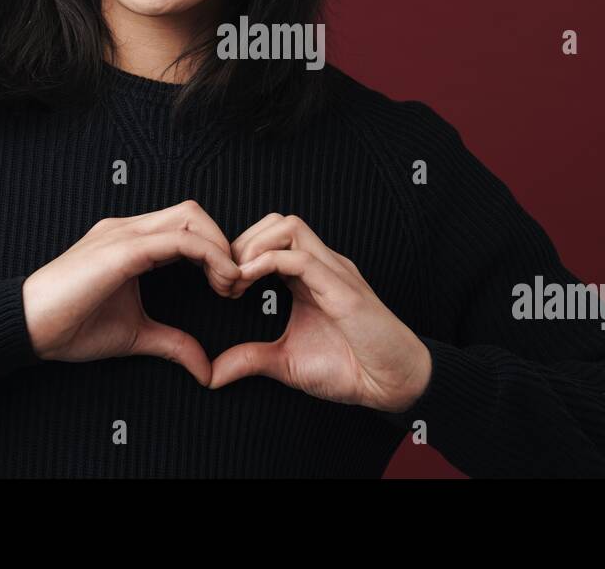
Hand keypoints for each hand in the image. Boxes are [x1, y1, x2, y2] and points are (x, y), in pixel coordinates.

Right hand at [21, 200, 240, 385]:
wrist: (26, 329)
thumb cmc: (70, 327)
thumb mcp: (135, 335)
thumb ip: (172, 344)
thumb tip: (206, 369)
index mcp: (131, 242)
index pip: (187, 226)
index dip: (216, 250)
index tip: (231, 287)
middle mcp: (128, 229)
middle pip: (193, 213)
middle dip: (224, 243)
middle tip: (236, 284)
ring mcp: (123, 234)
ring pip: (189, 218)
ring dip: (221, 248)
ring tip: (231, 284)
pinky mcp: (120, 250)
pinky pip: (177, 240)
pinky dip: (208, 255)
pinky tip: (220, 281)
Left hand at [209, 213, 431, 412]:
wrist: (393, 383)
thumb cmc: (349, 368)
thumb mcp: (286, 362)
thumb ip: (251, 359)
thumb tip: (212, 373)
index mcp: (309, 276)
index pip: (271, 237)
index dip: (240, 253)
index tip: (223, 287)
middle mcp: (322, 265)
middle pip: (277, 221)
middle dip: (243, 242)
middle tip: (227, 280)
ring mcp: (334, 272)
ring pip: (289, 226)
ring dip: (254, 246)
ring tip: (238, 280)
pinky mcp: (342, 289)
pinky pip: (301, 258)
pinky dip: (268, 262)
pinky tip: (249, 282)